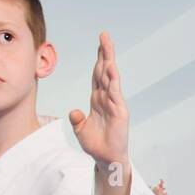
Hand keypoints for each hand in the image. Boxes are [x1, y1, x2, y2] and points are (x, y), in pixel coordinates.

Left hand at [69, 32, 129, 172]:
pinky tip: (111, 68)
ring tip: (108, 44)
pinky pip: (115, 93)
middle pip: (105, 71)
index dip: (98, 59)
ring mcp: (115, 104)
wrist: (106, 159)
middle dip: (105, 53)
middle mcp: (108, 98)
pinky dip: (113, 80)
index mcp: (98, 99)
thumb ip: (77, 119)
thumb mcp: (81, 129)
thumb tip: (74, 112)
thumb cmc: (96, 145)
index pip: (98, 75)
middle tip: (104, 35)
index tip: (99, 43)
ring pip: (111, 78)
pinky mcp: (120, 112)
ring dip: (109, 60)